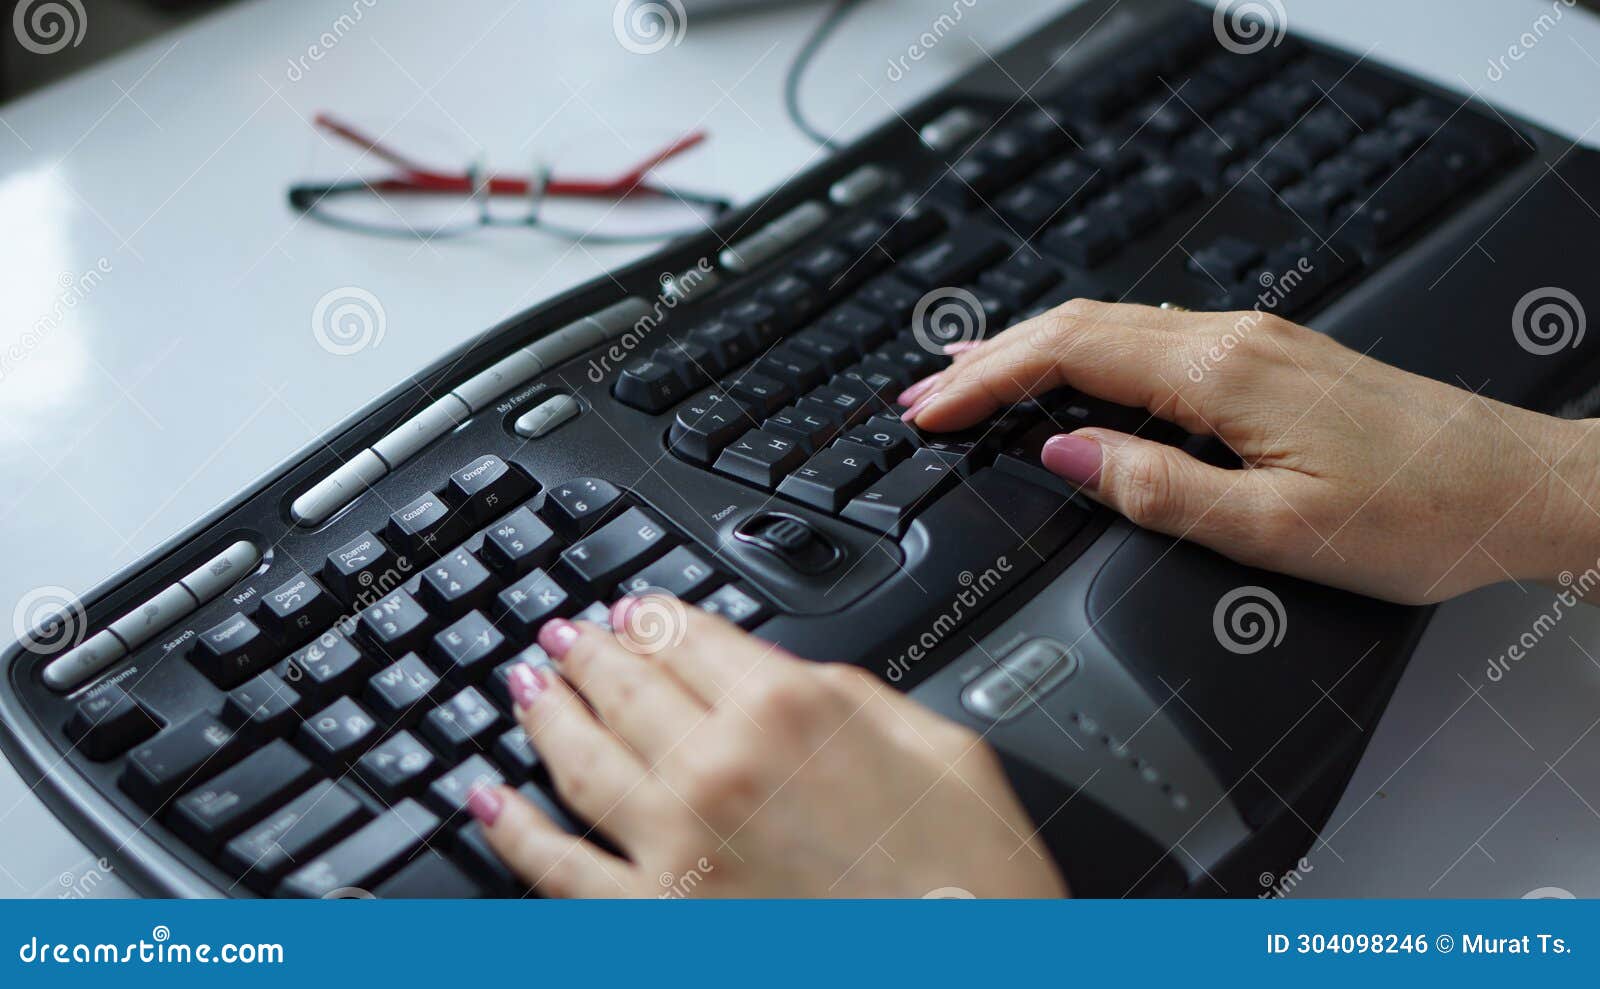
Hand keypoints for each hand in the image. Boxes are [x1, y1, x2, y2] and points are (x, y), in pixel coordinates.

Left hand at [468, 598, 1066, 897]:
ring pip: (580, 759)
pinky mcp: (652, 923)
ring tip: (523, 683)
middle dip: (588, 651)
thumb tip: (792, 676)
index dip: (652, 615)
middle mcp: (719, 767)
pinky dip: (511, 831)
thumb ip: (856, 697)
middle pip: (627, 684)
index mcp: (793, 709)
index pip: (691, 635)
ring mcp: (675, 848)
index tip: (632, 610)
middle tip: (563, 634)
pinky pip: (556, 870)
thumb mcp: (945, 748)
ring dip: (544, 713)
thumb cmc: (974, 885)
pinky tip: (485, 800)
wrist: (976, 975)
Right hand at [900, 299, 1599, 603]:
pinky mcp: (1275, 357)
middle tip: (927, 396)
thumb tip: (1068, 456)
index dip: (987, 379)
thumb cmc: (1420, 516)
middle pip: (1081, 324)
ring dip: (1035, 351)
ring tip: (975, 380)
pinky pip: (1154, 338)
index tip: (930, 409)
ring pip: (1115, 325)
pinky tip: (1077, 377)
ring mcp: (1257, 341)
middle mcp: (1235, 339)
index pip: (1069, 354)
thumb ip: (1159, 489)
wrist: (1522, 489)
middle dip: (991, 356)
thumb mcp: (1276, 532)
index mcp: (1222, 375)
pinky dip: (1090, 354)